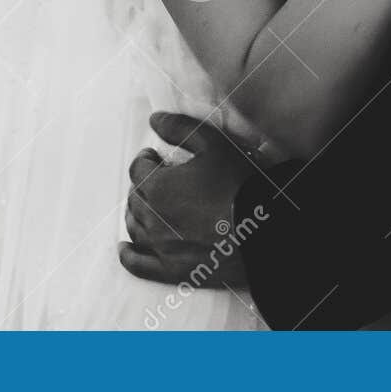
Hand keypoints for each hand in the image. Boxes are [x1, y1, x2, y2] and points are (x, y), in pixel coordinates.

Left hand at [119, 112, 257, 289]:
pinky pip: (138, 265)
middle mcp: (153, 219)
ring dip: (137, 213)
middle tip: (157, 178)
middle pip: (135, 198)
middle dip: (142, 185)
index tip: (155, 157)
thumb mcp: (213, 144)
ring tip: (148, 205)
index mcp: (159, 187)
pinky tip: (125, 248)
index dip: (145, 160)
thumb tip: (154, 120)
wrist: (265, 231)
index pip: (138, 170)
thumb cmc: (241, 185)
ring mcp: (161, 248)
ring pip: (135, 227)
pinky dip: (128, 256)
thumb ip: (180, 128)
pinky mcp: (172, 271)